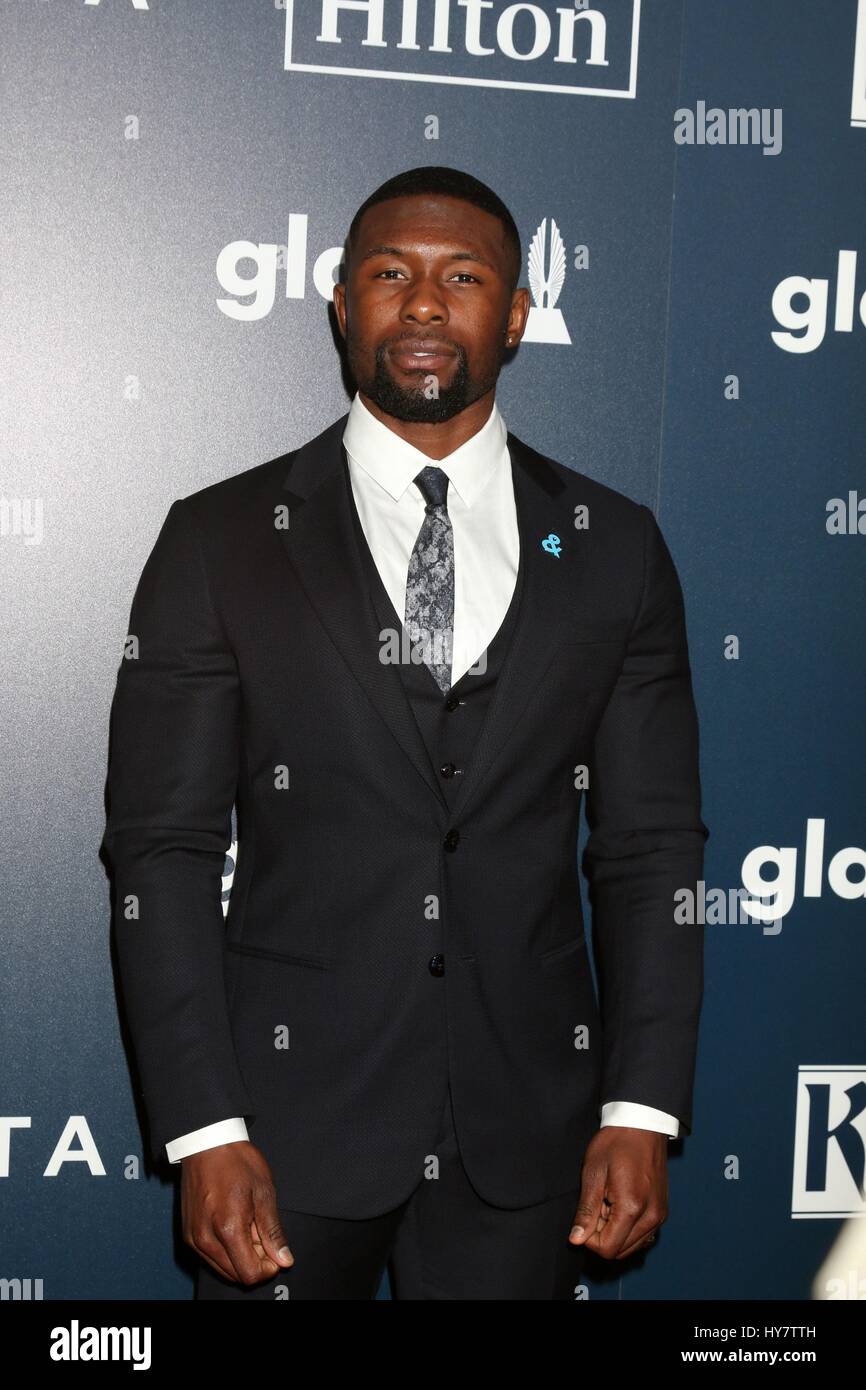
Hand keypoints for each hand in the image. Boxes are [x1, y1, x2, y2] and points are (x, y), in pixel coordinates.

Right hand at [181, 1141, 294, 1284]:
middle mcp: (206, 1239)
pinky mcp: (188, 1235)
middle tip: (261, 1233)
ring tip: (247, 1227)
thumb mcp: (264, 1192)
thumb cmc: (235, 1162)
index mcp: (228, 1228)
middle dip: (254, 1262)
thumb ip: (273, 1231)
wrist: (206, 1144)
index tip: (274, 1252)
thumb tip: (284, 1259)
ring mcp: (194, 1239)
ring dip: (239, 1257)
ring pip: (223, 1270)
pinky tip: (232, 1227)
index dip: (268, 1267)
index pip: (250, 1274)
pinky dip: (225, 1251)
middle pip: (236, 1276)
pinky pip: (209, 1258)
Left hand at [568, 1126, 667, 1258]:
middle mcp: (651, 1217)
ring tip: (609, 1203)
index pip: (607, 1249)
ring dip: (615, 1233)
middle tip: (597, 1205)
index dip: (589, 1238)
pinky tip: (621, 1206)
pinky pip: (643, 1236)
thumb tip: (576, 1240)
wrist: (642, 1124)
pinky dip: (629, 1230)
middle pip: (620, 1251)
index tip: (587, 1214)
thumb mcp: (593, 1173)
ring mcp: (660, 1216)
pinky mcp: (663, 1212)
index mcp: (631, 1207)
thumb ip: (586, 1210)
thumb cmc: (616, 1143)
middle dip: (602, 1235)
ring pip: (632, 1247)